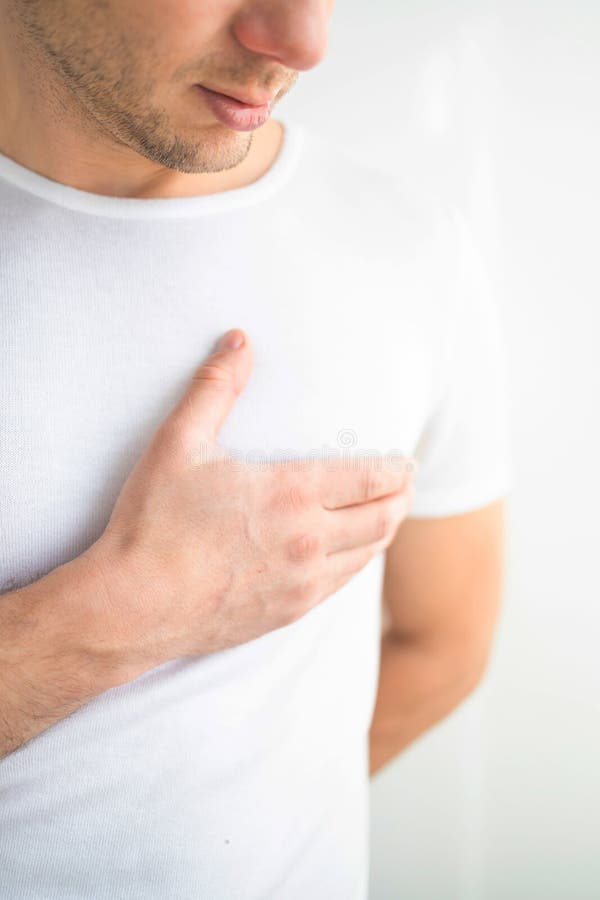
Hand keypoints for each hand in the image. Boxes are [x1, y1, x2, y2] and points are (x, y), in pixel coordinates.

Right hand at [83, 328, 414, 664]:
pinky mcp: (289, 612)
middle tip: (407, 486)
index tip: (409, 462)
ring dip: (385, 532)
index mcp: (291, 494)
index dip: (398, 470)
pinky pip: (342, 586)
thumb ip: (215, 388)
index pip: (371, 478)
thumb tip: (239, 340)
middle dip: (402, 499)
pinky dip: (357, 563)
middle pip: (383, 519)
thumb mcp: (178, 444)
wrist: (131, 607)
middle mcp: (309, 541)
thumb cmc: (152, 523)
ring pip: (368, 555)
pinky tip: (349, 555)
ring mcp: (302, 582)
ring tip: (387, 516)